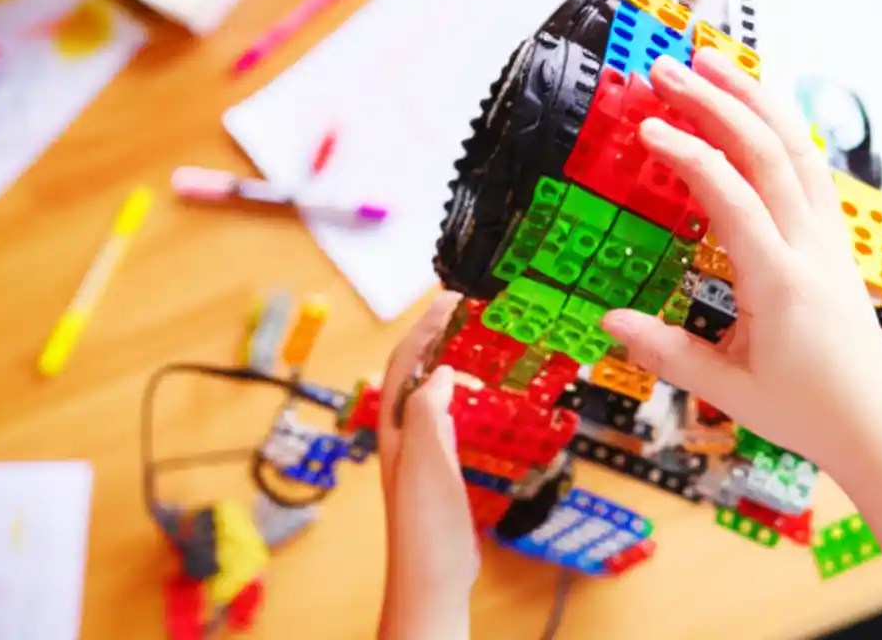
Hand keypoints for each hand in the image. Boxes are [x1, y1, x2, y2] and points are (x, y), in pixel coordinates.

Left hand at [377, 292, 476, 639]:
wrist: (432, 582)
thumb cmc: (426, 528)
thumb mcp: (426, 459)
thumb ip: (429, 410)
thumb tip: (444, 370)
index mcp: (395, 427)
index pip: (408, 361)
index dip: (427, 326)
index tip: (454, 299)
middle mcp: (403, 435)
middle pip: (417, 371)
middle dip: (439, 336)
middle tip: (470, 312)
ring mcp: (421, 452)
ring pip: (434, 392)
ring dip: (454, 361)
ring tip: (480, 344)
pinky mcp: (441, 470)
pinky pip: (452, 416)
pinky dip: (468, 395)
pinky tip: (486, 401)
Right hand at [601, 49, 881, 468]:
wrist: (874, 421)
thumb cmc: (804, 411)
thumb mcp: (728, 391)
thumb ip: (667, 352)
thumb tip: (608, 321)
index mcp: (780, 281)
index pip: (732, 198)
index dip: (689, 155)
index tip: (649, 127)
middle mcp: (809, 247)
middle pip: (766, 153)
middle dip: (716, 102)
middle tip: (668, 69)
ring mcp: (828, 238)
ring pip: (795, 149)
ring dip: (755, 99)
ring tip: (714, 62)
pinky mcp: (834, 240)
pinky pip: (811, 169)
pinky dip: (783, 128)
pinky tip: (760, 109)